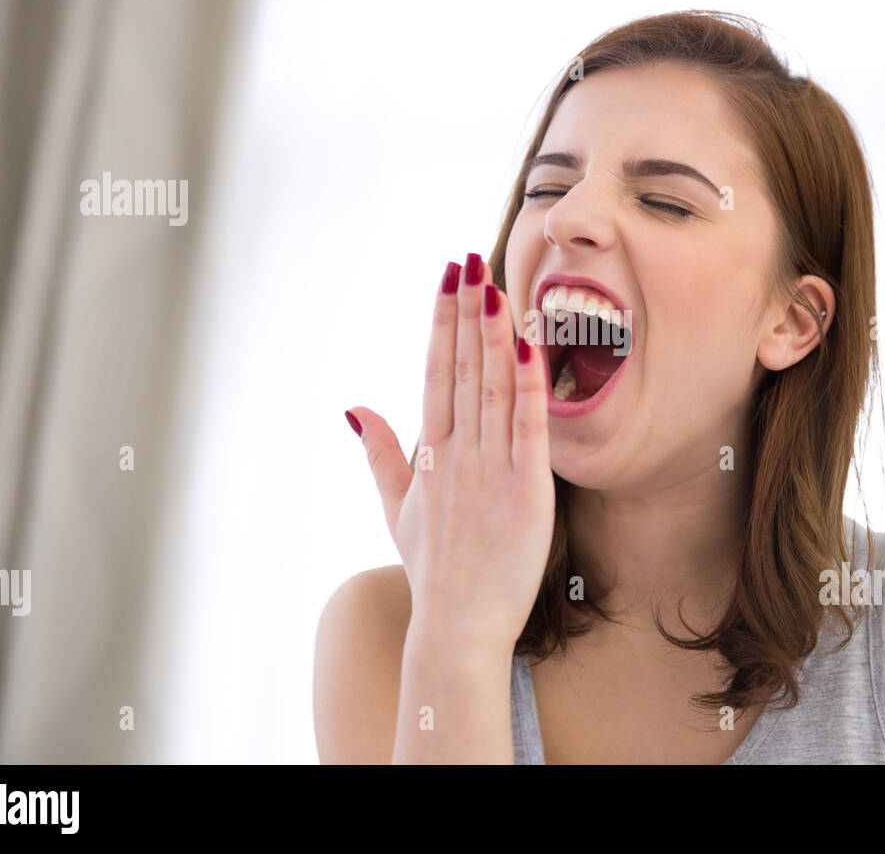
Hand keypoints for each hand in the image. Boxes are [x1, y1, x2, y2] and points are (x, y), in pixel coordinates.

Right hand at [347, 253, 554, 650]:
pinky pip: (529, 426)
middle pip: (461, 368)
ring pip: (493, 387)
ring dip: (493, 334)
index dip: (441, 322)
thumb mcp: (396, 508)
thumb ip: (380, 453)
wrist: (457, 625)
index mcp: (430, 453)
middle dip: (465, 311)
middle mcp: (457, 453)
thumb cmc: (433, 570)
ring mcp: (490, 469)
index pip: (435, 372)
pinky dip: (529, 385)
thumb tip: (355, 408)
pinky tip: (529, 345)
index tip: (446, 280)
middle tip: (468, 259)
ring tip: (493, 284)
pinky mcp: (526, 489)